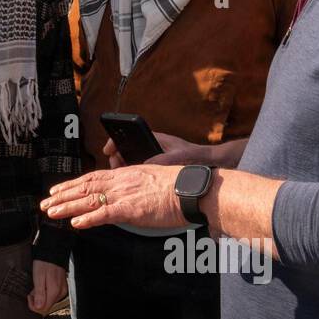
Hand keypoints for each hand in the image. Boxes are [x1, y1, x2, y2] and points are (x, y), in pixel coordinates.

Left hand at [27, 260, 66, 314]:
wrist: (52, 253)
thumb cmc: (44, 263)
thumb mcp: (38, 277)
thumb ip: (39, 293)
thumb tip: (38, 307)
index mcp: (54, 292)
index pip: (43, 309)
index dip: (33, 306)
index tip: (29, 297)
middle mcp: (60, 293)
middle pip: (47, 307)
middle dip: (37, 301)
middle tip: (32, 290)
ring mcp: (62, 291)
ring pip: (49, 302)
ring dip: (41, 297)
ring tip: (37, 287)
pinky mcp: (61, 288)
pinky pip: (52, 296)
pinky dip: (46, 294)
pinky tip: (42, 286)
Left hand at [41, 165, 184, 230]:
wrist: (192, 189)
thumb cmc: (177, 187)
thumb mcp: (150, 179)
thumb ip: (134, 186)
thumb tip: (124, 194)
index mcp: (125, 175)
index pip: (92, 178)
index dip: (72, 185)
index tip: (57, 190)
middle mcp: (120, 182)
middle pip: (85, 188)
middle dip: (62, 196)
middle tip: (44, 204)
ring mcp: (125, 195)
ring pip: (90, 200)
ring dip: (67, 207)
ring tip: (50, 213)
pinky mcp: (132, 209)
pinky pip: (106, 215)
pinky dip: (89, 219)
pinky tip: (75, 224)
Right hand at [101, 133, 238, 168]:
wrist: (210, 164)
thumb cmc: (196, 157)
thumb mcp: (178, 157)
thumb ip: (160, 160)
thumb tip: (142, 166)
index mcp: (155, 138)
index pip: (129, 134)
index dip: (116, 141)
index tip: (108, 150)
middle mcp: (152, 147)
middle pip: (127, 149)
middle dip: (117, 158)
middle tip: (114, 168)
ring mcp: (154, 157)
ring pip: (132, 161)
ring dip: (124, 168)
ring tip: (121, 177)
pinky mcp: (157, 168)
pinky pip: (140, 170)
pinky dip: (133, 175)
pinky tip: (132, 184)